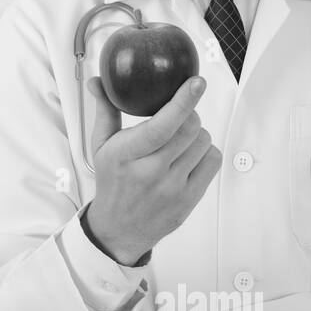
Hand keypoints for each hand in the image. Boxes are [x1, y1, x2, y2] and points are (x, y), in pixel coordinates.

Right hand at [84, 74, 221, 264]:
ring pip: (204, 142)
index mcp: (126, 156)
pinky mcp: (189, 198)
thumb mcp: (101, 147)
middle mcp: (150, 173)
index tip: (195, 83)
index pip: (161, 126)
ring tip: (180, 140)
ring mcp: (173, 188)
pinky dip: (206, 152)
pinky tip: (190, 156)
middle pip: (190, 129)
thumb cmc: (112, 182)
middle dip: (190, 114)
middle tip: (181, 115)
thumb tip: (97, 82)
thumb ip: (104, 111)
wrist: (120, 228)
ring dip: (197, 134)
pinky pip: (212, 161)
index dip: (182, 102)